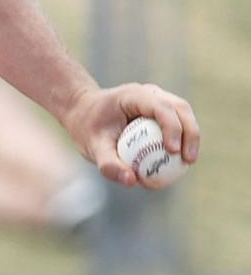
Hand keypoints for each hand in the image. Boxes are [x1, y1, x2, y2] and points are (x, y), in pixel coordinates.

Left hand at [62, 82, 199, 185]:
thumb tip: (132, 181)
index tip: (172, 152)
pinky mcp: (161, 110)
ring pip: (184, 113)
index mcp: (132, 95)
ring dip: (191, 136)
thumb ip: (108, 164)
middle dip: (190, 133)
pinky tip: (181, 161)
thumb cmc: (87, 128)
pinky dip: (184, 139)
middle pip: (180, 107)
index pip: (160, 106)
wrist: (83, 113)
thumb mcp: (91, 146)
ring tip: (187, 162)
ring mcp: (157, 99)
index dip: (172, 127)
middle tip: (187, 160)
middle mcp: (148, 93)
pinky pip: (179, 123)